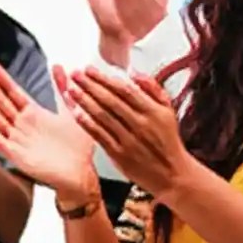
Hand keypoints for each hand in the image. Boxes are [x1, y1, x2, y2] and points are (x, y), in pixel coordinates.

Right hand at [0, 62, 95, 201]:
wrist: (80, 173)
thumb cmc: (78, 146)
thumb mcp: (72, 111)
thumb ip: (62, 90)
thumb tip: (57, 66)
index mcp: (34, 114)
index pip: (14, 93)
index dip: (2, 80)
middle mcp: (22, 124)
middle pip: (2, 103)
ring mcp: (16, 138)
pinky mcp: (14, 153)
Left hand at [66, 66, 187, 197]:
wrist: (172, 173)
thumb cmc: (167, 139)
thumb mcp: (168, 110)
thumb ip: (153, 88)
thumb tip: (133, 71)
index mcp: (153, 112)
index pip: (124, 90)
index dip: (104, 79)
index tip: (89, 69)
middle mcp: (140, 124)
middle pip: (110, 101)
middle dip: (90, 86)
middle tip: (74, 74)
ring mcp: (128, 140)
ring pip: (103, 117)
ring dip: (84, 102)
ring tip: (70, 89)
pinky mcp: (119, 154)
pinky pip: (100, 135)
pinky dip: (87, 124)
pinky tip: (75, 113)